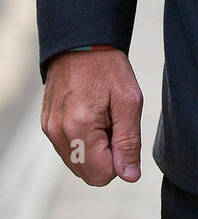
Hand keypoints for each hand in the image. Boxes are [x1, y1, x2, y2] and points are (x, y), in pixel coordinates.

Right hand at [40, 49, 142, 186]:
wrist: (81, 42)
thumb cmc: (108, 67)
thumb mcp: (129, 100)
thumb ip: (129, 142)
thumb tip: (129, 175)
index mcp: (79, 128)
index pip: (101, 175)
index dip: (118, 160)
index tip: (121, 132)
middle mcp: (59, 133)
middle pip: (88, 174)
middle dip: (106, 156)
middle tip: (113, 123)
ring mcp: (50, 130)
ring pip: (77, 163)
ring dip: (94, 149)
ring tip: (101, 117)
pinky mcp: (47, 125)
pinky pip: (68, 149)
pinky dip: (82, 140)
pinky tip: (90, 115)